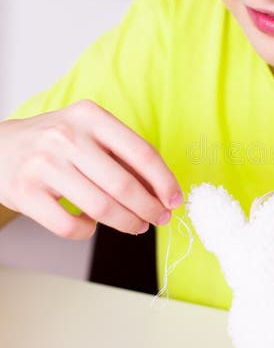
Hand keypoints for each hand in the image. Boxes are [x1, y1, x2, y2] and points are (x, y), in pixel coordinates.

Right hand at [0, 100, 182, 238]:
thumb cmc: (55, 144)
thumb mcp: (88, 133)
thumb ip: (123, 156)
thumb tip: (163, 191)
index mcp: (89, 116)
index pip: (140, 151)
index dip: (164, 181)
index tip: (174, 199)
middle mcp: (66, 136)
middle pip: (123, 184)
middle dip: (149, 208)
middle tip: (159, 218)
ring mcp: (43, 164)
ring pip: (101, 208)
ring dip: (126, 223)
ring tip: (135, 225)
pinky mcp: (25, 191)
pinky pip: (70, 226)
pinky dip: (88, 231)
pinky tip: (90, 224)